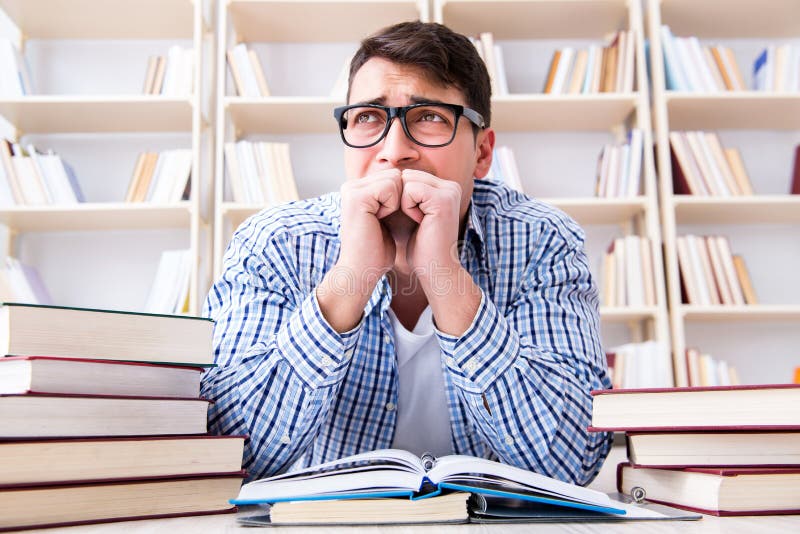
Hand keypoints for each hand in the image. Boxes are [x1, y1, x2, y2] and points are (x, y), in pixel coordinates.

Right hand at [337, 168, 402, 279]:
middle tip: (386, 220)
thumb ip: (390, 199)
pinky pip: (390, 187)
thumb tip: (409, 182)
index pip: (393, 177)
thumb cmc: (376, 251)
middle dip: (400, 198)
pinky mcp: (357, 197)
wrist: (362, 270)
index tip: (390, 219)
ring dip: (397, 202)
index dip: (401, 198)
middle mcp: (352, 186)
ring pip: (395, 178)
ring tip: (381, 220)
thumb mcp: (385, 219)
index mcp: (358, 190)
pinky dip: (392, 205)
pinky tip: (379, 219)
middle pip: (395, 175)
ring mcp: (352, 190)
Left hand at [400, 169, 462, 285]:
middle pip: (407, 175)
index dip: (400, 198)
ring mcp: (449, 191)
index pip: (408, 176)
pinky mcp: (443, 199)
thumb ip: (405, 194)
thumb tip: (384, 177)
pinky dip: (408, 208)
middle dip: (401, 199)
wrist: (435, 269)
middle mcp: (450, 186)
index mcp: (445, 188)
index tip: (412, 220)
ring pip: (407, 180)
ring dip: (404, 204)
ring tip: (419, 222)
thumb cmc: (421, 248)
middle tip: (416, 221)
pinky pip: (410, 190)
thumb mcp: (412, 214)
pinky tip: (420, 222)